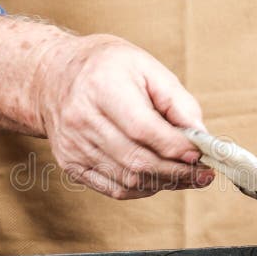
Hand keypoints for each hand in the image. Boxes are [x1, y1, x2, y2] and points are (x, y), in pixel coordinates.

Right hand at [35, 33, 213, 198]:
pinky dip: (143, 189)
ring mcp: (73, 146)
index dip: (175, 146)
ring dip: (164, 183)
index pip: (142, 128)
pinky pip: (114, 189)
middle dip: (177, 172)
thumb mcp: (146, 66)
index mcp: (101, 87)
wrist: (52, 77)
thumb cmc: (105, 68)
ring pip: (128, 179)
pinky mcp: (71, 164)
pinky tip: (160, 179)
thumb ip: (176, 100)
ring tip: (188, 177)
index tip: (201, 155)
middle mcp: (81, 119)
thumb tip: (200, 136)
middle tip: (204, 174)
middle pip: (136, 160)